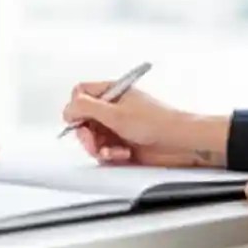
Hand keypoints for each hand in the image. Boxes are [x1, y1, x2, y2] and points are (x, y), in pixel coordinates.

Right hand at [62, 81, 225, 167]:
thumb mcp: (115, 113)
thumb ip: (86, 108)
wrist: (180, 143)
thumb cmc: (157, 122)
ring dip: (100, 148)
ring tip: (115, 150)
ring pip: (92, 139)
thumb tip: (67, 108)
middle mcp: (112, 109)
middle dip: (87, 135)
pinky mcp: (122, 145)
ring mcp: (117, 127)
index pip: (81, 94)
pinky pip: (104, 152)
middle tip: (94, 142)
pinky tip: (123, 154)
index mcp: (111, 92)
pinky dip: (111, 155)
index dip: (76, 108)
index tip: (79, 121)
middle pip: (83, 120)